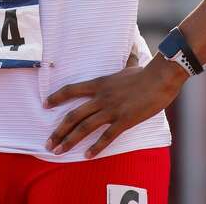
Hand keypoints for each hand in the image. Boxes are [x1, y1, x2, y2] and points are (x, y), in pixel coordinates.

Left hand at [43, 53, 187, 157]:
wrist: (160, 78)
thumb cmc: (145, 72)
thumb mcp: (129, 66)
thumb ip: (126, 61)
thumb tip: (131, 49)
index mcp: (98, 83)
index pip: (71, 90)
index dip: (56, 98)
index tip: (45, 105)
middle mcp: (101, 97)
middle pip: (73, 115)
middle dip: (58, 131)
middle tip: (48, 143)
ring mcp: (111, 109)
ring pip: (85, 127)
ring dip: (70, 141)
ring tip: (59, 151)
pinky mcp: (124, 120)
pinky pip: (106, 136)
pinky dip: (96, 147)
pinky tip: (87, 155)